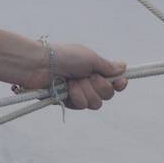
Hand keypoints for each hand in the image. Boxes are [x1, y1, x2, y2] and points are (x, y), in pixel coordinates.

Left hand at [11, 41, 127, 110]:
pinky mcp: (67, 102)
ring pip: (96, 103)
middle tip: (87, 76)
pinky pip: (82, 106)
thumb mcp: (90, 58)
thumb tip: (123, 67)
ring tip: (73, 81)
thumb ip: (107, 66)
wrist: (40, 65)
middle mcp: (88, 82)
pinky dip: (76, 96)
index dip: (119, 84)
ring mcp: (78, 93)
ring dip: (86, 91)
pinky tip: (67, 88)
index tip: (119, 82)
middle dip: (99, 86)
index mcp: (95, 69)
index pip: (115, 82)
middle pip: (108, 95)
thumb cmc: (64, 57)